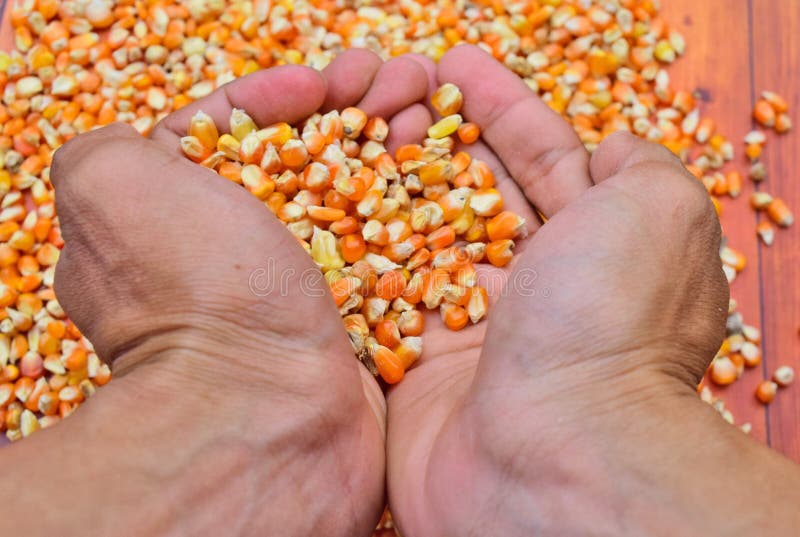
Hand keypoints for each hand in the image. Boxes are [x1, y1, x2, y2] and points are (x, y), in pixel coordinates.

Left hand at [5, 51, 429, 535]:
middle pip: (299, 157)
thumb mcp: (111, 188)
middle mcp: (235, 260)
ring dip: (387, 139)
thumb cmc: (196, 294)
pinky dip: (411, 196)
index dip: (274, 95)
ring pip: (351, 191)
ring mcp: (300, 291)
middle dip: (346, 109)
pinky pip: (389, 239)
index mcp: (172, 224)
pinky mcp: (356, 316)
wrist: (269, 414)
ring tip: (425, 105)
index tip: (317, 82)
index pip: (229, 135)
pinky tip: (435, 162)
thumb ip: (111, 147)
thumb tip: (165, 145)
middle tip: (389, 81)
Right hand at [384, 46, 766, 535]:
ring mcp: (474, 324)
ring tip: (356, 124)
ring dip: (390, 176)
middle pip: (475, 190)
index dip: (500, 105)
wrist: (551, 457)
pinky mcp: (418, 361)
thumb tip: (612, 145)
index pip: (541, 156)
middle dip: (436, 135)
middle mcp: (535, 285)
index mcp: (592, 245)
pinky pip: (383, 291)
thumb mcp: (659, 213)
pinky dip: (360, 244)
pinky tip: (331, 196)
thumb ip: (640, 166)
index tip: (457, 63)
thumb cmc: (607, 324)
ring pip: (423, 233)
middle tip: (391, 90)